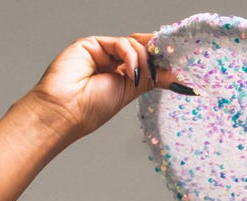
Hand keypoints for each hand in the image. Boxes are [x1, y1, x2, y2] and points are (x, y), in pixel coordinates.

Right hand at [24, 34, 180, 144]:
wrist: (66, 111)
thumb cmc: (90, 109)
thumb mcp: (129, 94)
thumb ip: (150, 81)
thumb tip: (176, 78)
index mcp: (120, 76)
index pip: (145, 60)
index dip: (161, 61)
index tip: (180, 69)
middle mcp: (111, 62)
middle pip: (141, 48)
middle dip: (157, 55)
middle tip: (172, 61)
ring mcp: (102, 52)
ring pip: (133, 45)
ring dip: (143, 60)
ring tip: (140, 79)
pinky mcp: (92, 44)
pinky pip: (120, 43)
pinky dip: (131, 55)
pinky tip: (131, 72)